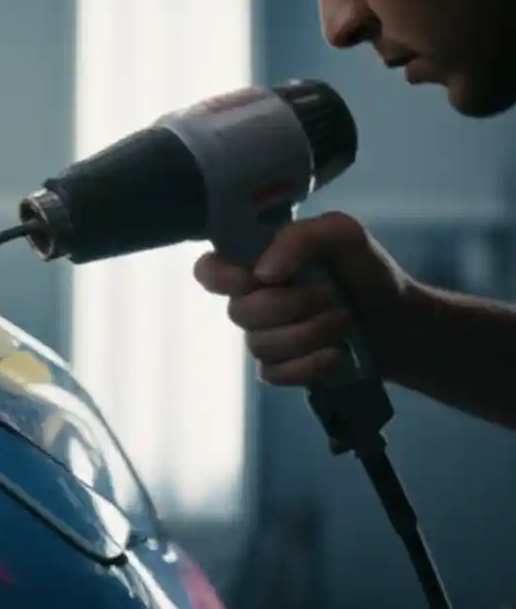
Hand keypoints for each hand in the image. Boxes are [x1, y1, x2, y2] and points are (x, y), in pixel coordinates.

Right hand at [193, 211, 417, 385]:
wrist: (400, 320)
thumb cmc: (365, 271)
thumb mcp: (342, 234)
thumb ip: (299, 238)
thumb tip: (263, 274)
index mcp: (256, 263)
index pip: (207, 271)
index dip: (222, 278)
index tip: (257, 278)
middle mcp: (252, 300)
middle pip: (239, 312)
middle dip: (293, 305)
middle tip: (332, 294)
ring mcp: (264, 337)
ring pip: (259, 344)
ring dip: (309, 333)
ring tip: (343, 322)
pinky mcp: (280, 369)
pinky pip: (272, 374)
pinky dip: (308, 365)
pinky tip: (334, 354)